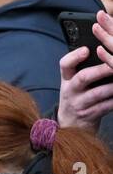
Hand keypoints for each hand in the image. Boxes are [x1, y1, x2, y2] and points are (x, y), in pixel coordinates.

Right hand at [57, 11, 112, 130]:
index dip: (74, 56)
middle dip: (100, 70)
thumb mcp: (73, 83)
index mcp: (67, 79)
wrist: (70, 127)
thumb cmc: (78, 98)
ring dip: (112, 86)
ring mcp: (79, 105)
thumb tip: (104, 46)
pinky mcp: (88, 116)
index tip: (86, 50)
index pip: (65, 65)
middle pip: (83, 78)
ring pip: (97, 93)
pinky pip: (104, 107)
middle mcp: (70, 91)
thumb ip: (83, 68)